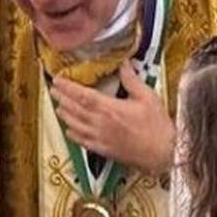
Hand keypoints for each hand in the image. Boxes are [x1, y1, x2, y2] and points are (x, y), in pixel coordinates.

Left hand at [51, 64, 174, 175]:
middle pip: (75, 109)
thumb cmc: (157, 125)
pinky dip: (73, 134)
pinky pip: (82, 142)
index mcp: (109, 108)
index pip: (82, 95)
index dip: (68, 87)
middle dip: (62, 98)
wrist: (163, 153)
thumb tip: (123, 63)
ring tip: (58, 107)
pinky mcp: (103, 150)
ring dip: (65, 115)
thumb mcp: (147, 97)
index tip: (58, 80)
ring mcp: (100, 138)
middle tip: (52, 90)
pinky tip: (69, 130)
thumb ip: (132, 80)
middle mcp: (100, 124)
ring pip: (75, 125)